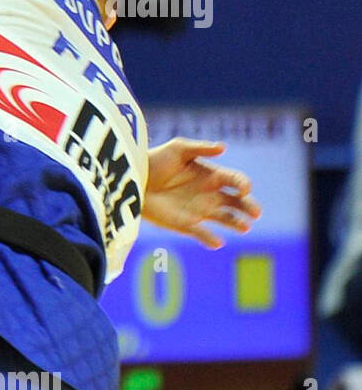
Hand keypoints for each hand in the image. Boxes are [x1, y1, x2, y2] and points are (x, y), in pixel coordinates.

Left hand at [143, 139, 260, 248]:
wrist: (134, 180)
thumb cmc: (156, 160)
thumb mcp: (178, 149)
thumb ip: (200, 148)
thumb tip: (223, 147)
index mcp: (213, 175)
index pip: (236, 181)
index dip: (244, 184)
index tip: (244, 189)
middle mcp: (211, 194)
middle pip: (238, 202)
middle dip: (249, 207)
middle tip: (255, 212)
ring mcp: (200, 210)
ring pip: (226, 219)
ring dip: (237, 223)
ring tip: (245, 227)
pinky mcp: (186, 224)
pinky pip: (202, 234)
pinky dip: (211, 239)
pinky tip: (217, 241)